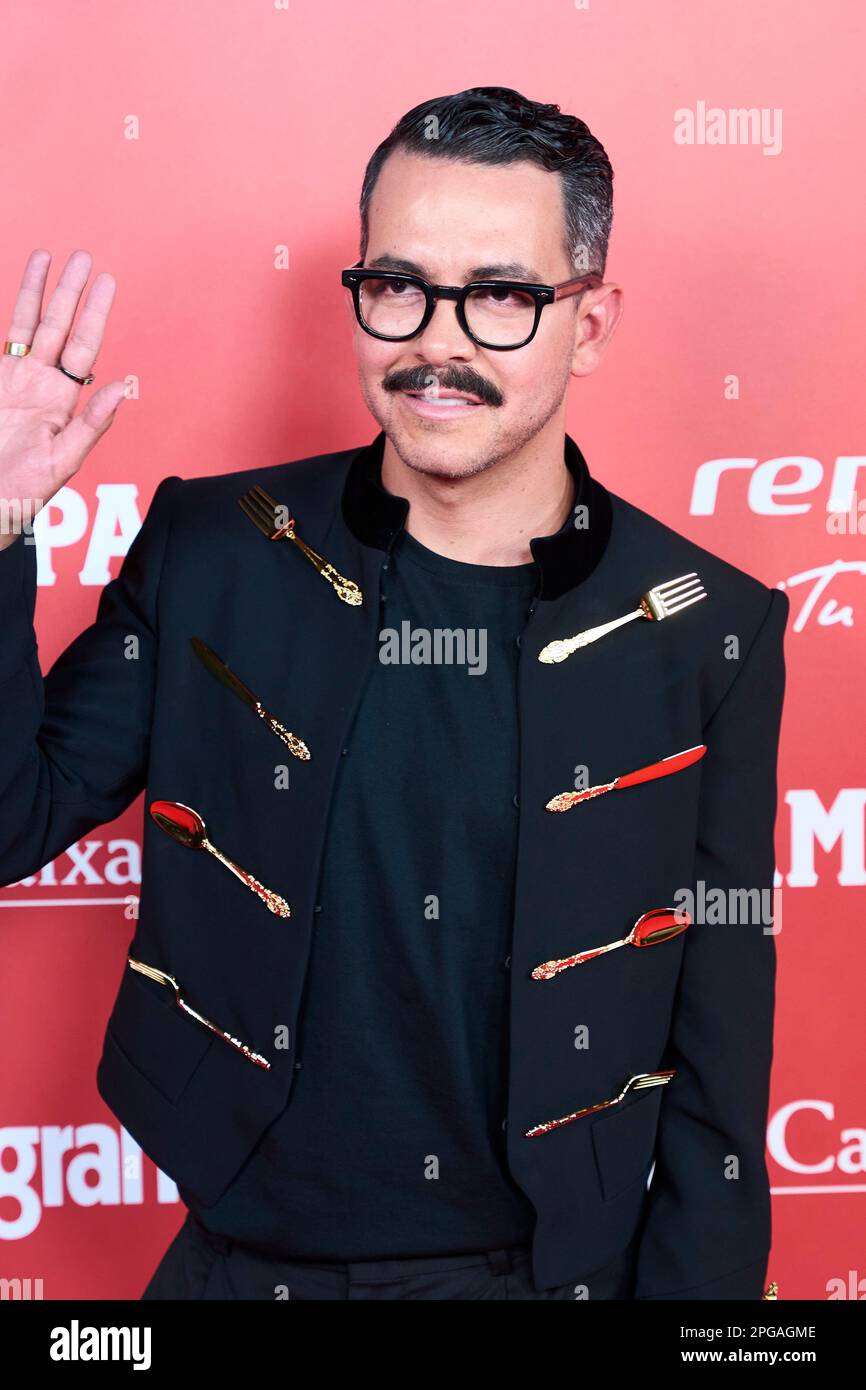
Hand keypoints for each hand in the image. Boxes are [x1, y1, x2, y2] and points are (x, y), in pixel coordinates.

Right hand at [0, 248, 127, 549]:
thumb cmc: (21, 490)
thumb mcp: (61, 461)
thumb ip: (90, 424)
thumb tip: (122, 388)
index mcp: (62, 400)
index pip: (83, 346)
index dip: (95, 313)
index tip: (107, 281)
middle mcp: (39, 383)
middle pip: (57, 325)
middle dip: (70, 291)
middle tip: (84, 256)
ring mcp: (12, 378)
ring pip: (26, 323)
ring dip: (39, 291)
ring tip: (48, 256)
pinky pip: (3, 336)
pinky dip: (11, 309)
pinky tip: (21, 287)